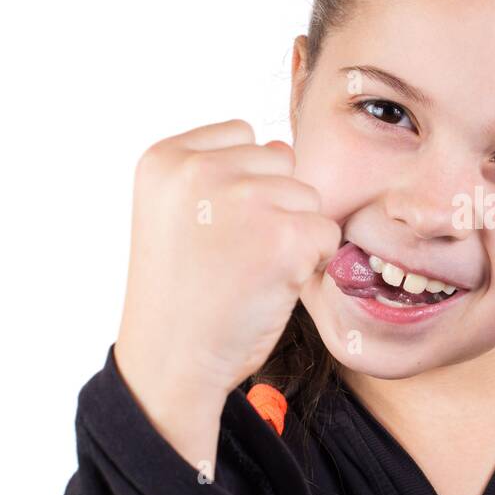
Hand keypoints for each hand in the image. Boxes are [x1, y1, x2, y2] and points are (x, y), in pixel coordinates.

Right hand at [114, 118, 340, 469]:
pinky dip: (311, 263)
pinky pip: (327, 233)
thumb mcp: (174, 210)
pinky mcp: (284, 237)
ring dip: (293, 235)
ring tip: (248, 270)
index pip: (244, 134)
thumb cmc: (181, 291)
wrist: (172, 360)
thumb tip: (285, 146)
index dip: (243, 183)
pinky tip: (270, 286)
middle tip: (233, 254)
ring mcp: (243, 200)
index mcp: (167, 158)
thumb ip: (219, 169)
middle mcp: (200, 169)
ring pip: (308, 197)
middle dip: (272, 206)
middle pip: (282, 161)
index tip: (214, 228)